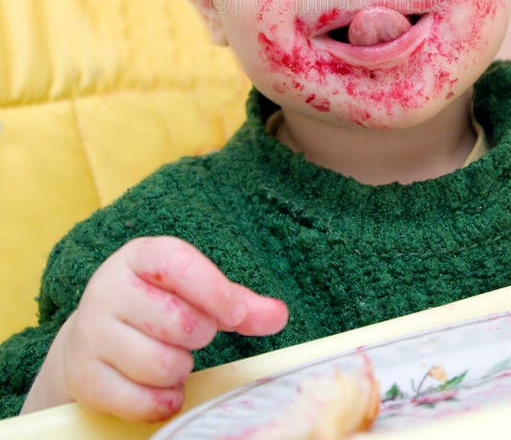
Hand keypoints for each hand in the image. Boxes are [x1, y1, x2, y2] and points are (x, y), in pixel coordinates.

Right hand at [21, 236, 288, 420]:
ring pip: (161, 365)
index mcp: (139, 256)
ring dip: (181, 370)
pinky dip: (162, 400)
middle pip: (178, 322)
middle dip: (199, 335)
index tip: (237, 313)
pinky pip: (140, 400)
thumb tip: (279, 315)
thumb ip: (237, 302)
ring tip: (174, 358)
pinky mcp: (83, 376)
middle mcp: (108, 288)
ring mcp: (90, 333)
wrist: (92, 337)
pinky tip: (160, 386)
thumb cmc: (157, 306)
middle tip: (194, 334)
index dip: (214, 290)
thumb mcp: (194, 291)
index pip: (178, 264)